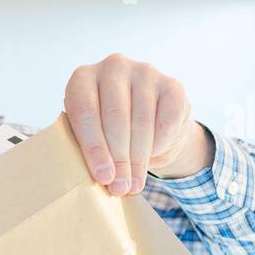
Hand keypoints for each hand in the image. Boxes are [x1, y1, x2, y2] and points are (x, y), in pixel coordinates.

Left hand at [63, 53, 212, 195]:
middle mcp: (113, 66)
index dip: (94, 148)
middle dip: (118, 159)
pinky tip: (152, 158)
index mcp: (82, 78)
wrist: (145, 117)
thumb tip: (103, 178)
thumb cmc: (105, 131)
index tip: (102, 177)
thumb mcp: (90, 135)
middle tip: (120, 188)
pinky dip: (160, 145)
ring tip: (134, 184)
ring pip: (142, 123)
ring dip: (138, 160)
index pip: (86, 112)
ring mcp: (145, 72)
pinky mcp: (172, 84)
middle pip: (115, 118)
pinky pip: (167, 121)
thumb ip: (89, 149)